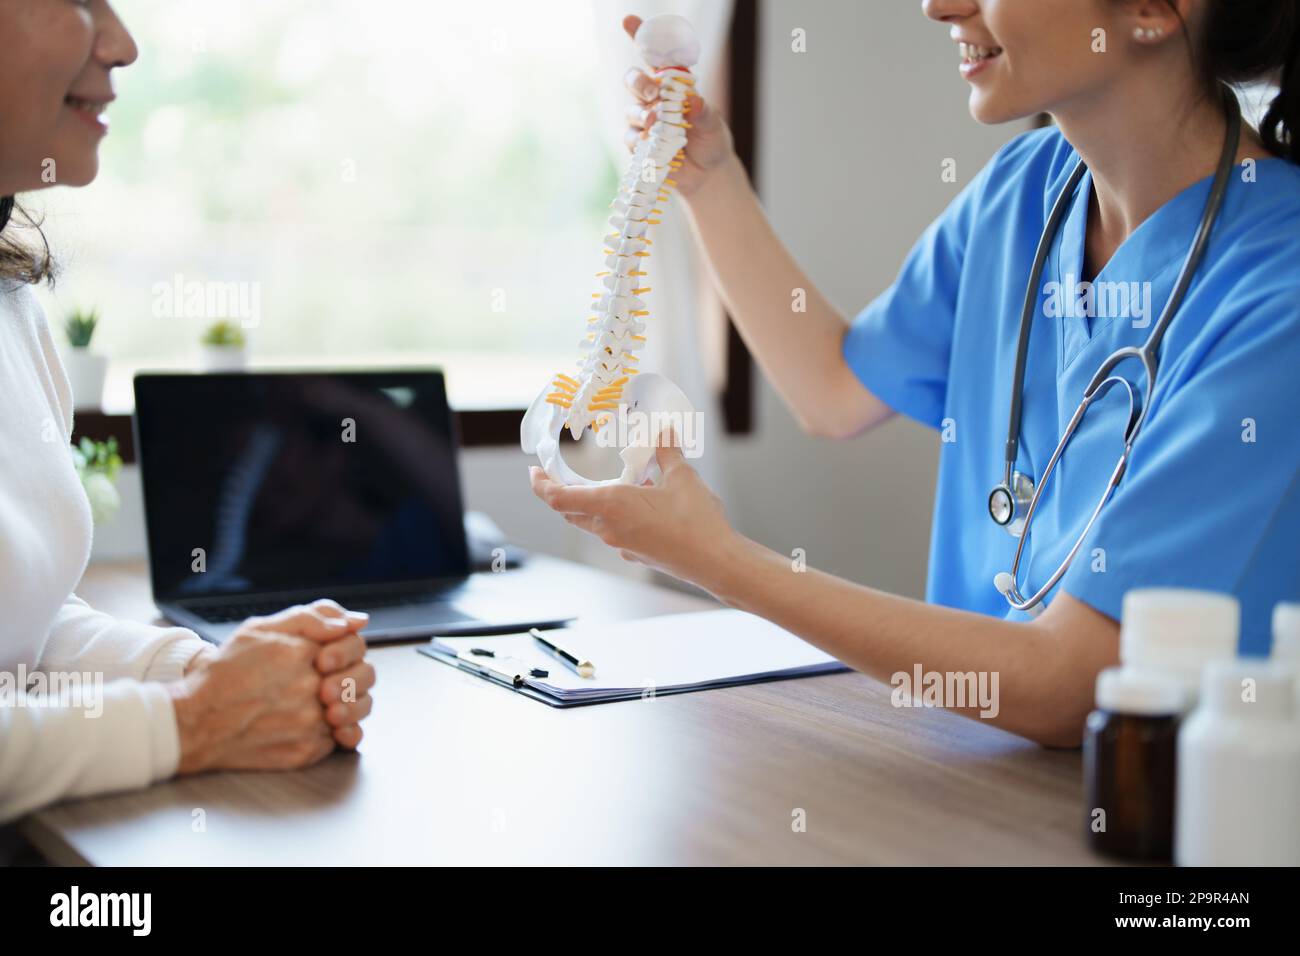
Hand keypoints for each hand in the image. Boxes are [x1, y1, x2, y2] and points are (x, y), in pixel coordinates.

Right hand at [167, 601, 372, 772]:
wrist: (196, 723)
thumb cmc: (226, 673)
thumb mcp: (260, 629)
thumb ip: (311, 617)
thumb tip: (354, 622)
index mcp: (302, 654)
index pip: (356, 646)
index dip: (347, 649)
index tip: (328, 657)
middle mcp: (311, 689)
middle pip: (364, 679)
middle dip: (353, 676)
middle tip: (328, 681)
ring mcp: (311, 723)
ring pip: (356, 710)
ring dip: (348, 705)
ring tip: (323, 703)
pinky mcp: (308, 751)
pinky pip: (340, 739)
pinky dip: (333, 731)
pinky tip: (311, 724)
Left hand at [530, 440, 740, 592]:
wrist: (715, 561)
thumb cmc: (696, 521)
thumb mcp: (681, 476)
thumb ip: (666, 451)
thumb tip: (663, 431)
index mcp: (612, 505)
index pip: (560, 498)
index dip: (542, 485)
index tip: (535, 472)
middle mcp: (609, 528)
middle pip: (572, 511)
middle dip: (562, 493)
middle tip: (558, 474)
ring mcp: (622, 545)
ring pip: (594, 522)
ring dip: (595, 502)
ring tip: (618, 480)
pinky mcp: (636, 553)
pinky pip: (616, 531)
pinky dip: (617, 514)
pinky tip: (643, 501)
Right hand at [621, 14, 733, 197]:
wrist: (708, 174)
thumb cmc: (711, 141)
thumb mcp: (714, 125)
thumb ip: (705, 113)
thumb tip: (694, 100)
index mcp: (672, 84)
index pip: (653, 56)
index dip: (639, 36)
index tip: (629, 21)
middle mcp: (653, 99)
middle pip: (633, 80)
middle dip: (639, 83)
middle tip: (653, 92)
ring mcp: (644, 121)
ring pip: (630, 111)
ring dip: (642, 114)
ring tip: (657, 122)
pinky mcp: (639, 145)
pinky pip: (631, 138)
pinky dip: (640, 139)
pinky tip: (650, 143)